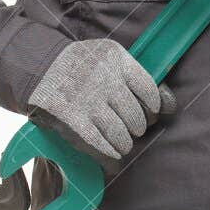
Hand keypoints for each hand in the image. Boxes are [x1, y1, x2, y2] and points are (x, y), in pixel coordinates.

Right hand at [25, 38, 174, 164]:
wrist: (40, 63)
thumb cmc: (83, 63)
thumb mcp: (110, 56)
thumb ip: (136, 76)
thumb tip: (170, 105)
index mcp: (117, 59)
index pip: (148, 89)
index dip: (153, 106)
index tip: (150, 111)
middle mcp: (104, 77)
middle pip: (134, 114)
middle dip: (138, 127)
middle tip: (135, 129)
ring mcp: (87, 97)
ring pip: (118, 131)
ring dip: (125, 143)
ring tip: (125, 144)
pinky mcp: (70, 115)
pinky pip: (97, 140)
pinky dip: (108, 150)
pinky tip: (113, 152)